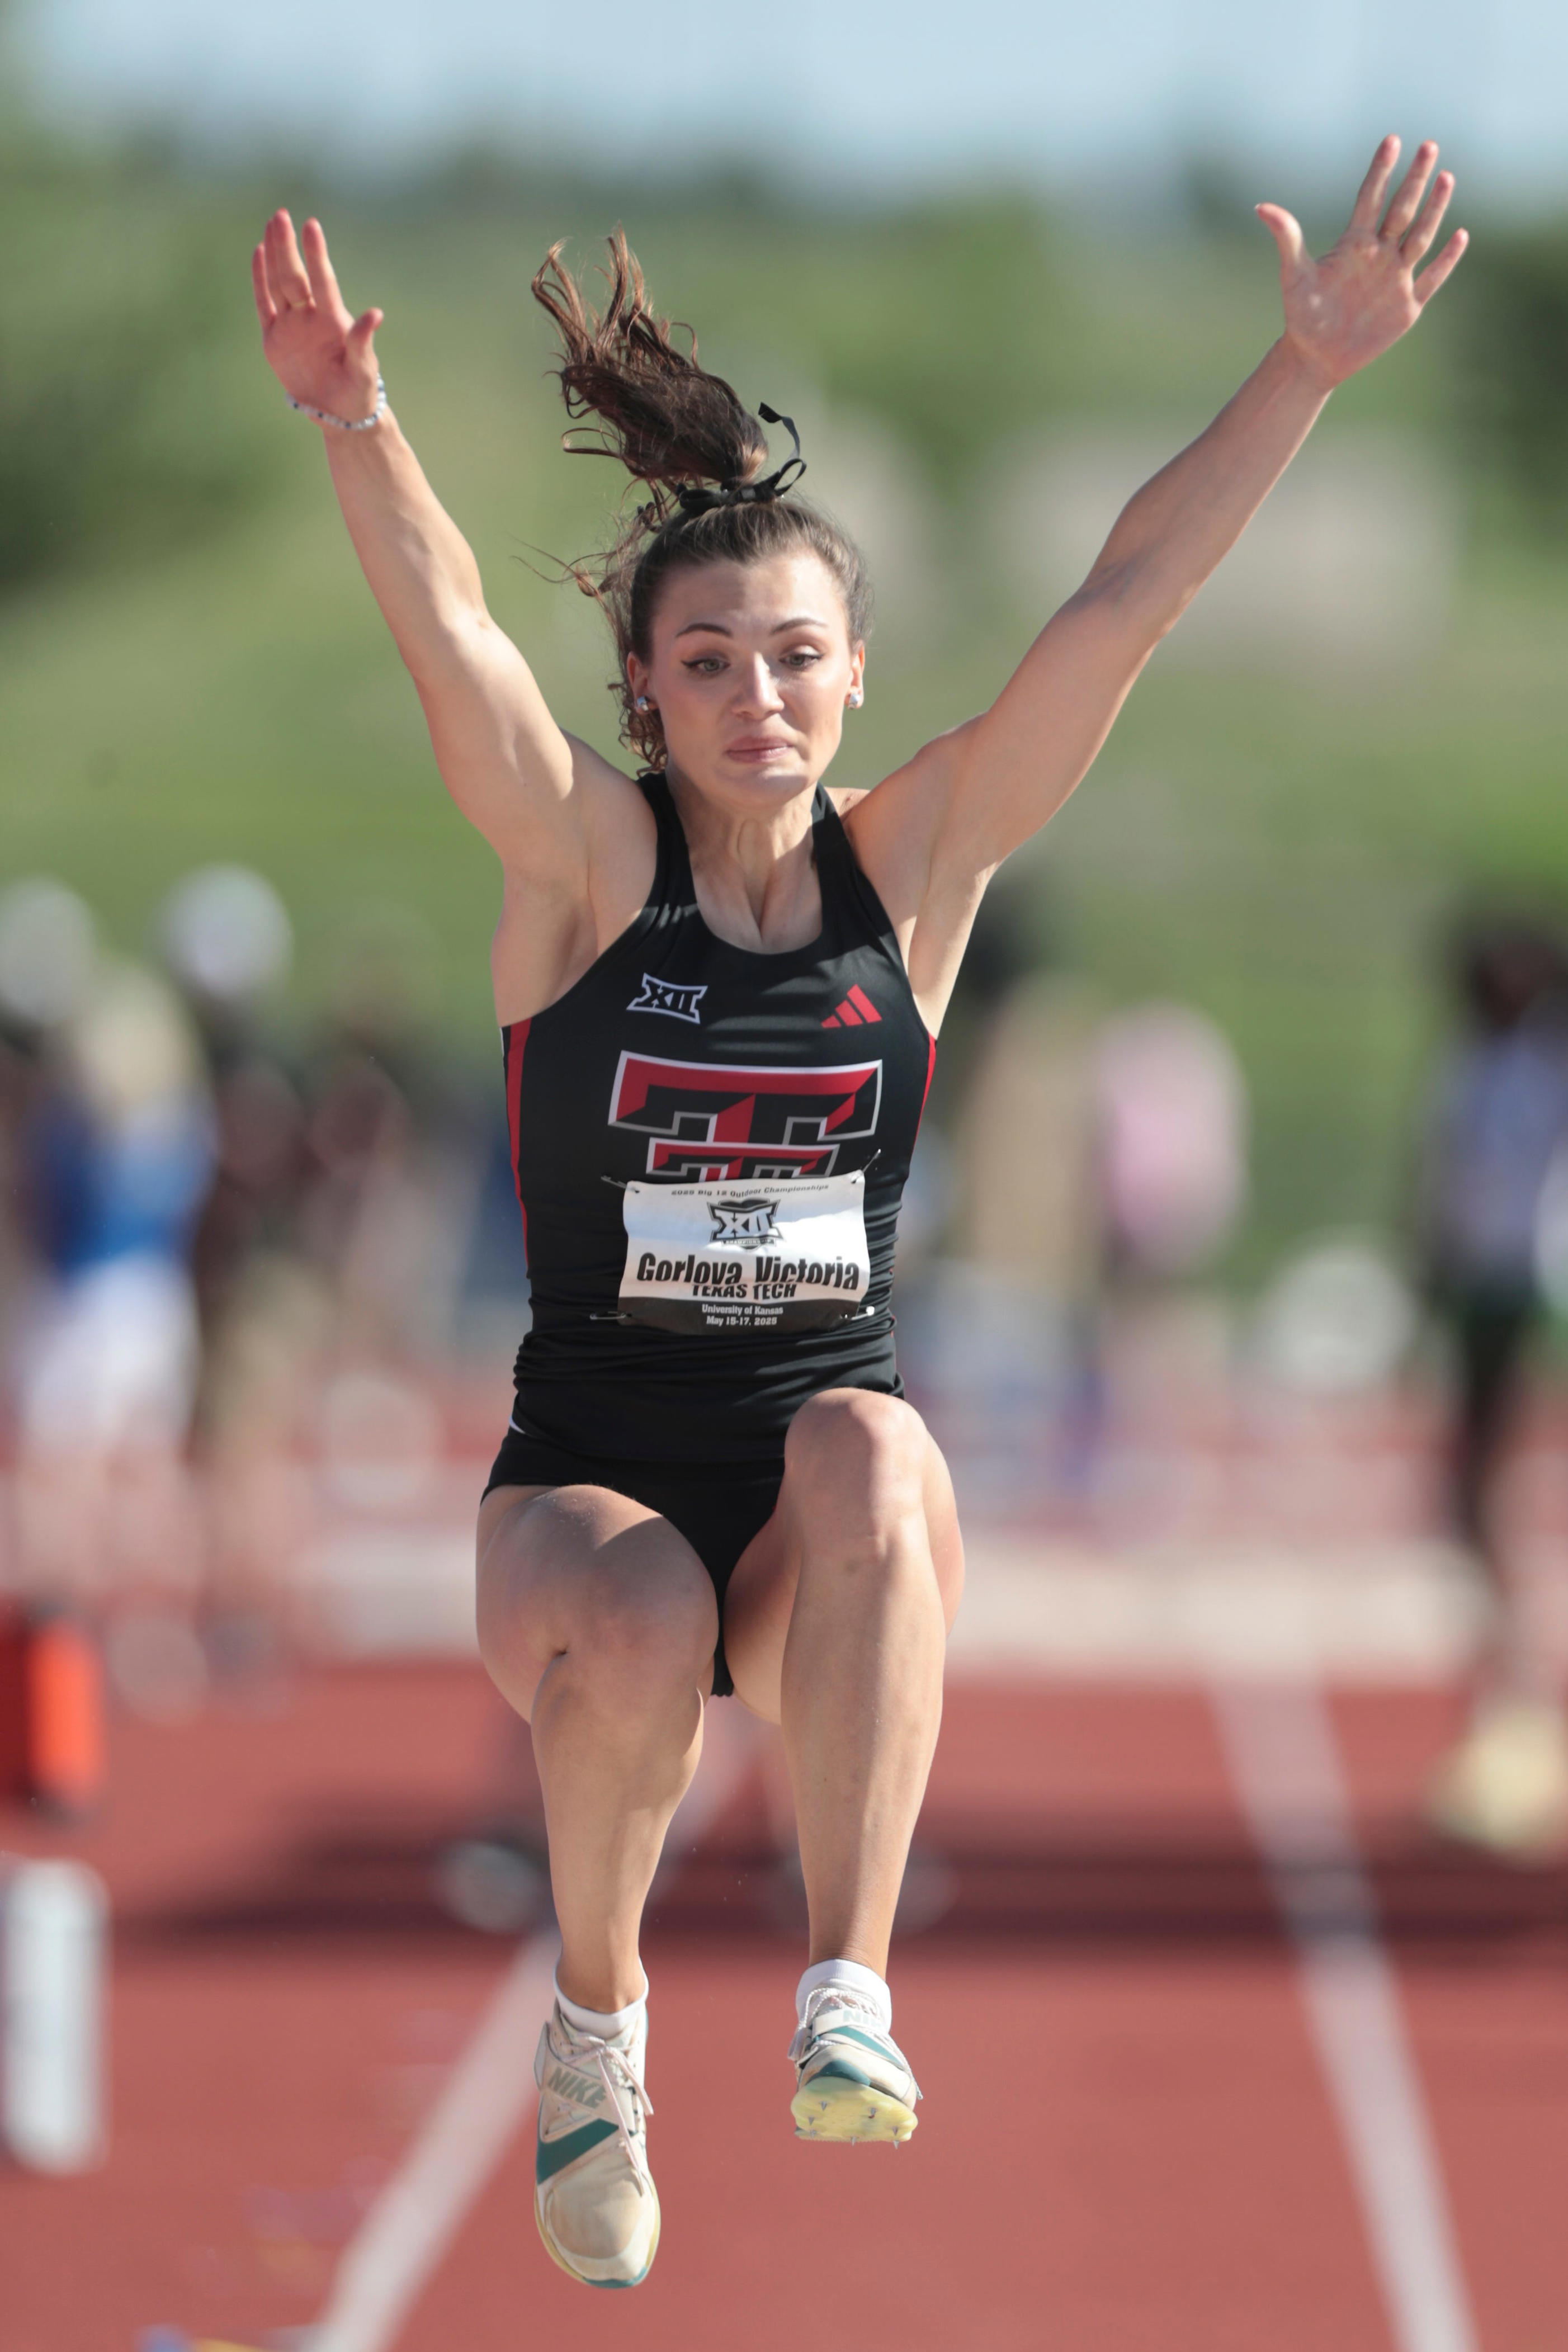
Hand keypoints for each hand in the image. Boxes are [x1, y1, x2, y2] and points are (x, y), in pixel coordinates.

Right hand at [251, 210, 383, 420]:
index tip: (311, 225)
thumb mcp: (363, 370)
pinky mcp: (274, 338)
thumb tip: (375, 314)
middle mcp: (311, 317)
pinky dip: (260, 280)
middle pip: (295, 276)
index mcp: (333, 321)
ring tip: (272, 224)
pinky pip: (264, 304)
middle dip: (287, 246)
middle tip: (281, 215)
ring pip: (278, 283)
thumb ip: (362, 342)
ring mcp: (291, 325)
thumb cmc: (358, 391)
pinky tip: (258, 253)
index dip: (316, 254)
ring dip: (274, 254)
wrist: (339, 414)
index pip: (323, 281)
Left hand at [1258, 137, 1466, 390]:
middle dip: (1415, 179)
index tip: (1391, 140)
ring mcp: (1396, 278)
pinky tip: (1460, 234)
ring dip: (1434, 208)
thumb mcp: (1293, 276)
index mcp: (1354, 244)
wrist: (1316, 357)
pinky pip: (1432, 278)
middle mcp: (1379, 254)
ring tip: (1446, 176)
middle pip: (1401, 209)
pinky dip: (1446, 259)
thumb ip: (1287, 239)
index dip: (1380, 170)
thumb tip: (1261, 207)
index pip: (1370, 198)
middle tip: (1429, 145)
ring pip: (1421, 236)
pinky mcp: (1407, 306)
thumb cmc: (1302, 315)